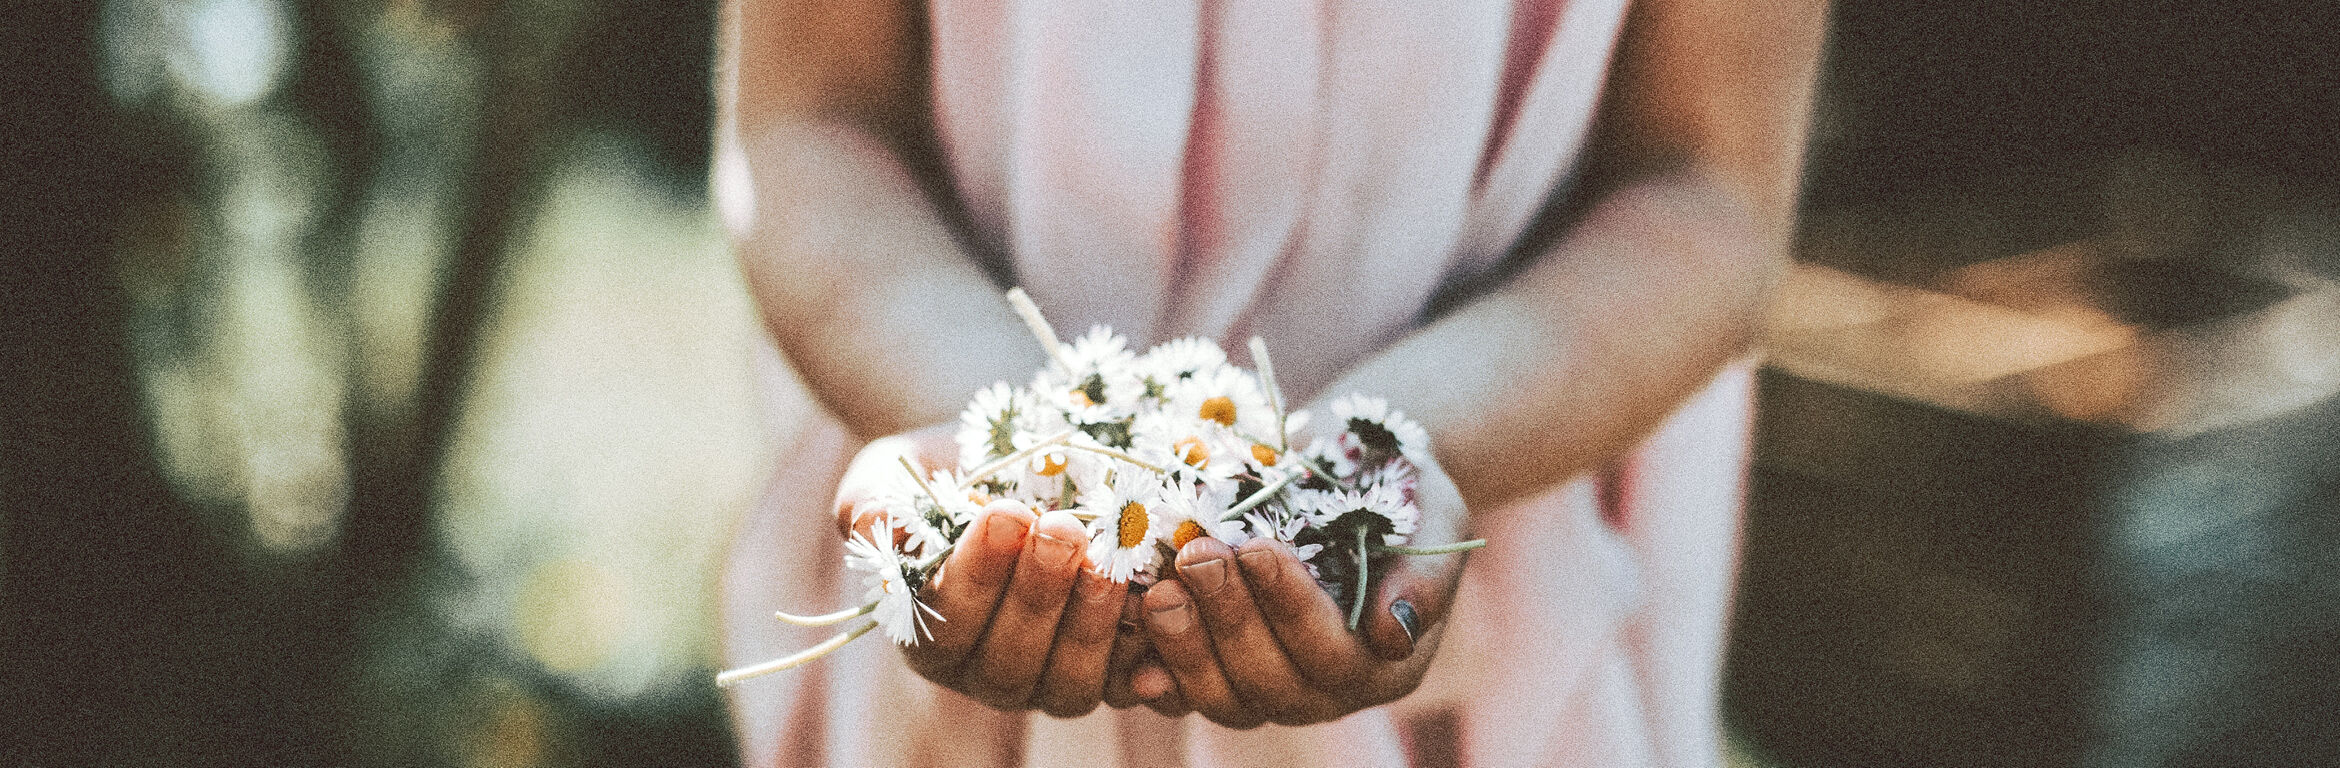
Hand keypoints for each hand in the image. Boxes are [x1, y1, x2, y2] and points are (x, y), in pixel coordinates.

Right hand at [831, 424, 1151, 716]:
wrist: (1010, 462)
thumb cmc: (941, 471)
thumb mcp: (892, 474)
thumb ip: (873, 505)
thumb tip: (875, 525)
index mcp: (926, 636)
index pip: (944, 627)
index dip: (975, 577)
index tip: (1003, 514)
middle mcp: (985, 671)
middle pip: (1009, 662)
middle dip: (1038, 596)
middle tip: (1062, 528)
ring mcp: (1049, 678)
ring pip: (1068, 682)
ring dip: (1092, 624)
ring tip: (1109, 559)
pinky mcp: (1109, 671)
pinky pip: (1129, 681)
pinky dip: (1149, 657)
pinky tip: (1162, 609)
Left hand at [1131, 457, 1470, 728]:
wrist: (1357, 472)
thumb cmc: (1402, 487)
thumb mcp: (1434, 514)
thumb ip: (1423, 577)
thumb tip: (1393, 633)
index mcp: (1383, 661)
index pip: (1334, 655)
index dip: (1291, 608)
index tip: (1258, 548)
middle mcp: (1327, 689)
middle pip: (1273, 683)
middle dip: (1231, 620)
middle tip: (1197, 556)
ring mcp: (1271, 686)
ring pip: (1225, 698)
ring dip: (1187, 647)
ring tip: (1161, 591)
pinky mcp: (1222, 672)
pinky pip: (1185, 691)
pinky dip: (1157, 671)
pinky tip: (1129, 642)